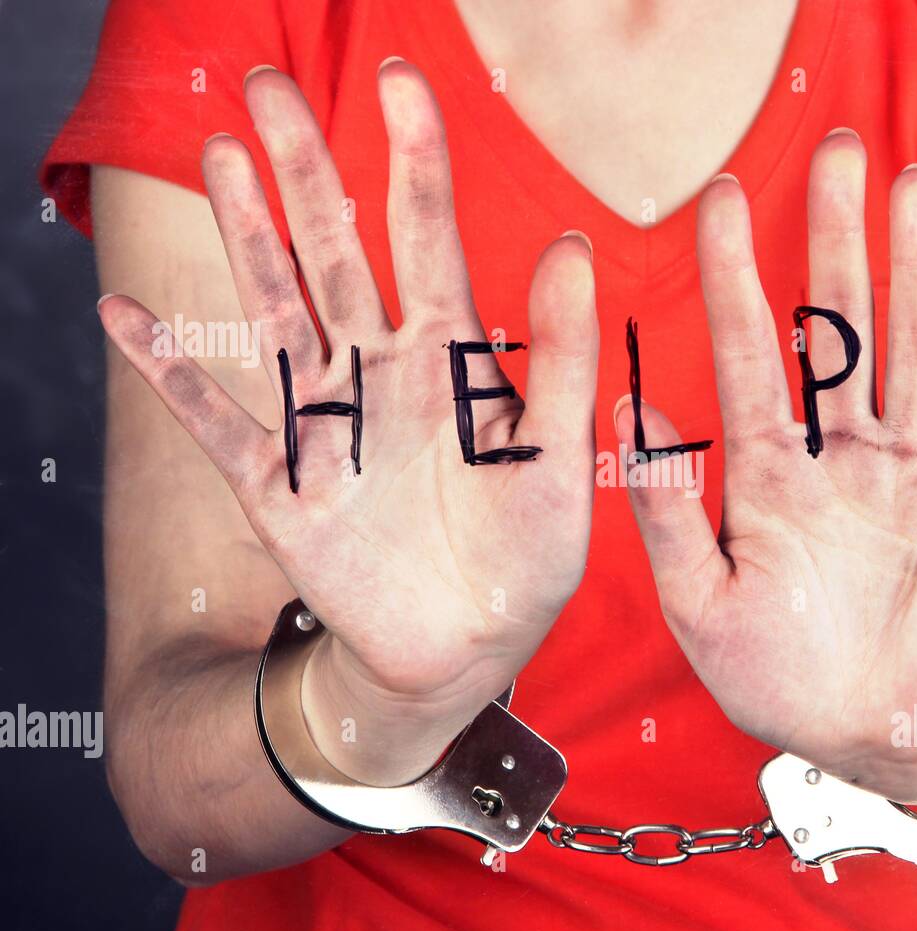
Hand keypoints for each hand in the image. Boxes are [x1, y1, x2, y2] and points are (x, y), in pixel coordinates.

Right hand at [98, 61, 598, 783]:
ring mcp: (325, 425)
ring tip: (218, 155)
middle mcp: (381, 374)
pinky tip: (124, 320)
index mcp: (452, 360)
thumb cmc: (523, 556)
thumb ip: (561, 357)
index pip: (429, 238)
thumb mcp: (556, 456)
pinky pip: (216, 423)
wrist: (466, 648)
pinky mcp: (280, 487)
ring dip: (244, 237)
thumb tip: (576, 247)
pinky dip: (170, 377)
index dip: (415, 159)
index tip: (401, 78)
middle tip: (269, 84)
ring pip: (274, 310)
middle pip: (333, 251)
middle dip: (305, 169)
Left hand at [615, 132, 916, 814]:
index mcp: (765, 477)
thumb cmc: (778, 678)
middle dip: (835, 238)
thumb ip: (665, 510)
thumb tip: (628, 407)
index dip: (731, 276)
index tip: (719, 199)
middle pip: (839, 325)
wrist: (870, 732)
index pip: (748, 355)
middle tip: (839, 148)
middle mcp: (836, 457)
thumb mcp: (699, 602)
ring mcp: (908, 472)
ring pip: (916, 348)